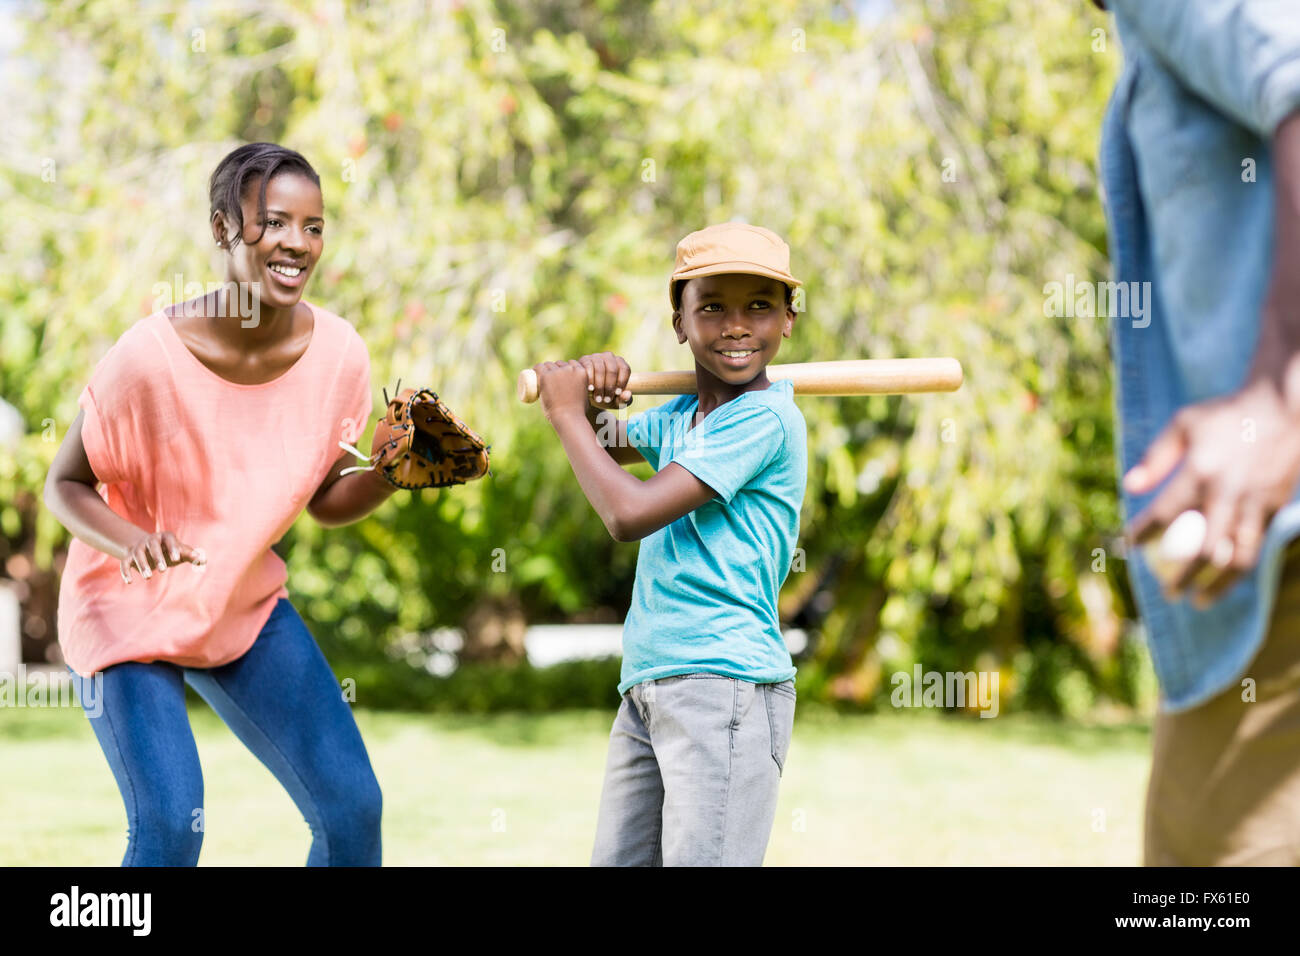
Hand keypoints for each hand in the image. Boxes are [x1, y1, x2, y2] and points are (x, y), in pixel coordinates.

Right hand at [120, 531, 205, 583]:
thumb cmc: (168, 550)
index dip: (173, 547)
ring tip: (148, 577)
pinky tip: (129, 582)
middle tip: (163, 570)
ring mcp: (138, 548)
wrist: (145, 546)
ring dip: (142, 565)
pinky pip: (124, 563)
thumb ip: (191, 555)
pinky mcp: (128, 557)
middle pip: (153, 545)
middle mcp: (150, 540)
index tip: (177, 559)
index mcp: (165, 537)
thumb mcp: (179, 551)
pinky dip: (126, 572)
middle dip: (157, 556)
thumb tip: (204, 561)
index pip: (169, 539)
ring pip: (138, 554)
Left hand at [532, 360, 595, 425]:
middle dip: (555, 369)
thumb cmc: (577, 412)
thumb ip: (584, 393)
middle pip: (560, 364)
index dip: (565, 369)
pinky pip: (539, 367)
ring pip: (549, 365)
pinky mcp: (546, 376)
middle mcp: (570, 369)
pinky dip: (536, 369)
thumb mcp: (585, 398)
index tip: (560, 376)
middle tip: (550, 380)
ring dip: (546, 370)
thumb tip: (581, 394)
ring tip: (541, 377)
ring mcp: (558, 372)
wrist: (568, 417)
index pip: (571, 364)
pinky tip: (534, 372)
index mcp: (581, 372)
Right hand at [576, 351, 632, 408]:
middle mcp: (609, 357)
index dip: (622, 382)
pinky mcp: (584, 360)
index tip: (617, 394)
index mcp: (620, 363)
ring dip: (599, 385)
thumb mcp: (616, 401)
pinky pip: (588, 368)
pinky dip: (590, 379)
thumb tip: (627, 394)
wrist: (588, 394)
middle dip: (609, 387)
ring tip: (598, 398)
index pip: (625, 369)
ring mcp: (596, 357)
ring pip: (600, 369)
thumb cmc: (605, 396)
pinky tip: (590, 389)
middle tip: (607, 400)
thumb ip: (624, 399)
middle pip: (612, 370)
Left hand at [1125, 378, 1299, 606]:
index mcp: (1200, 471)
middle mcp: (1228, 492)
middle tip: (1167, 593)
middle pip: (1201, 548)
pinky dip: (1238, 567)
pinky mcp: (1275, 507)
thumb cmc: (1226, 415)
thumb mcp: (1184, 424)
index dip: (1143, 535)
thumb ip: (1156, 457)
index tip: (1128, 547)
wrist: (1285, 406)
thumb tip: (1129, 487)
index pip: (1163, 514)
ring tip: (1200, 601)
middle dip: (1182, 576)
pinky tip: (1224, 578)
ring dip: (1217, 585)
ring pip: (1237, 557)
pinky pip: (1256, 546)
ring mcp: (1256, 503)